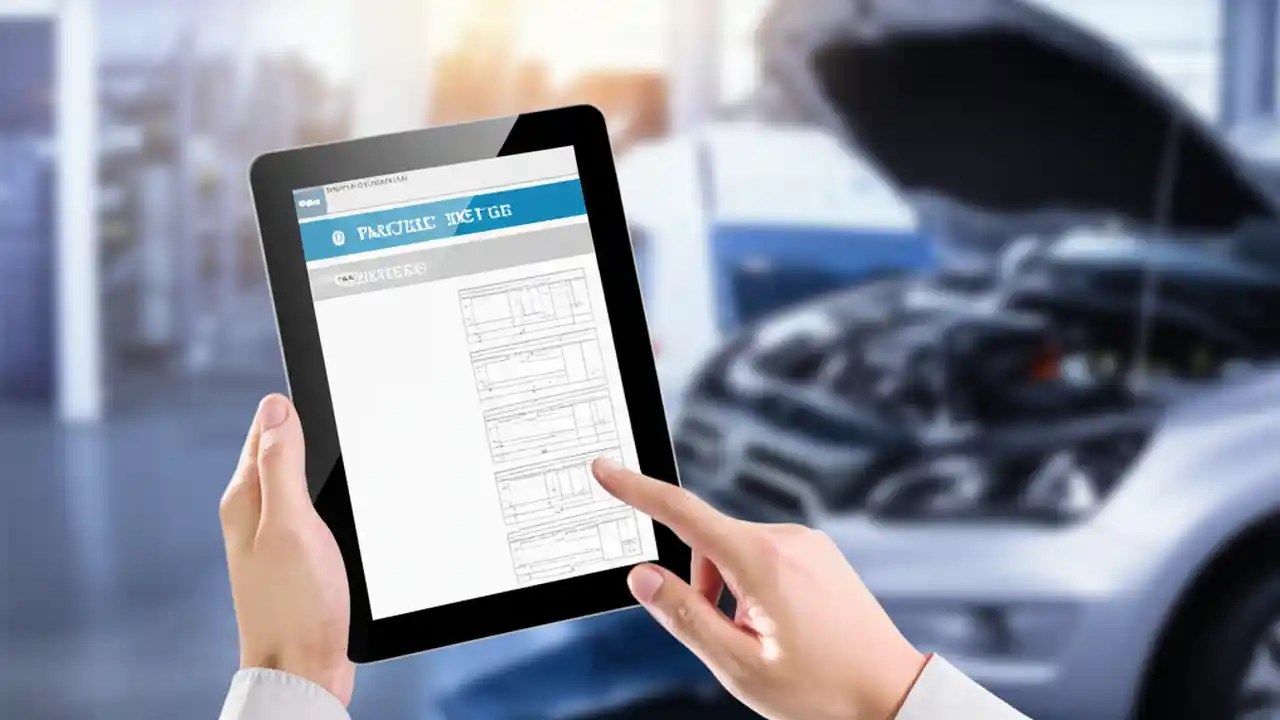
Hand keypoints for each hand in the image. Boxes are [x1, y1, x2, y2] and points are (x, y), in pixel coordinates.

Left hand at [220, 394, 354, 704]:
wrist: (303, 669)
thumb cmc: (296, 605)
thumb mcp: (290, 523)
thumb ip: (282, 465)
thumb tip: (275, 408)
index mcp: (245, 499)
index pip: (265, 431)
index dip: (291, 407)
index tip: (319, 386)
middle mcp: (253, 516)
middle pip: (279, 453)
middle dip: (305, 430)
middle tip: (337, 407)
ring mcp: (273, 540)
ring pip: (296, 483)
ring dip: (317, 465)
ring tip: (341, 444)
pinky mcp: (294, 559)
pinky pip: (308, 512)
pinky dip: (326, 498)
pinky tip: (344, 502)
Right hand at [592, 458, 926, 719]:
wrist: (892, 696)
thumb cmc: (821, 690)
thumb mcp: (739, 665)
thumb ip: (683, 616)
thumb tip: (642, 577)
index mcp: (762, 560)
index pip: (683, 513)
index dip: (636, 490)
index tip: (604, 469)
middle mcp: (787, 539)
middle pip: (708, 544)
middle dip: (701, 588)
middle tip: (733, 640)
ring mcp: (808, 544)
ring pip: (735, 554)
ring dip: (730, 592)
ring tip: (765, 641)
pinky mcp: (819, 554)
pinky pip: (765, 558)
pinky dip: (754, 588)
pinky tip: (784, 629)